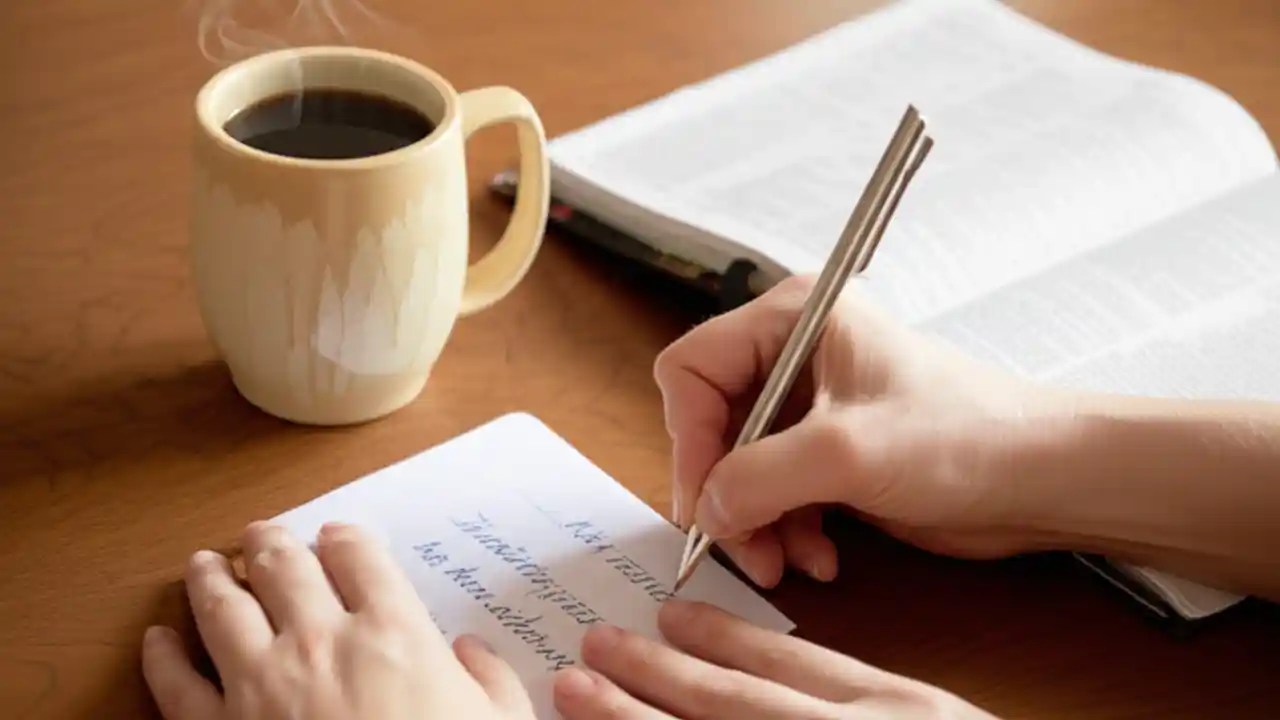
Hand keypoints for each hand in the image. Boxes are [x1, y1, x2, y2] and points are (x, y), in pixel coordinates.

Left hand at [141, 521, 533, 719]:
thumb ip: (489, 679)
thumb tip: (472, 652)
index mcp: (393, 630)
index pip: (358, 555)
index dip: (343, 538)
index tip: (335, 537)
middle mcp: (320, 641)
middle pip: (284, 565)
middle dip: (270, 542)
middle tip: (262, 535)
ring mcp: (261, 684)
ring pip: (222, 605)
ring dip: (212, 577)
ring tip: (205, 563)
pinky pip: (176, 683)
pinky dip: (162, 655)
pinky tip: (158, 640)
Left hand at [552, 598, 996, 719]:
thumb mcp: (930, 714)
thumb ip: (849, 690)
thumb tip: (764, 670)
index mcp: (891, 712)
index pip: (787, 667)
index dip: (719, 638)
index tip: (667, 614)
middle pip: (734, 710)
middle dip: (652, 680)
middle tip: (589, 650)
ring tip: (578, 693)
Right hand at [655, 275, 1048, 586]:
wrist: (1042, 481)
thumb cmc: (968, 436)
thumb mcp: (847, 453)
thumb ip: (759, 477)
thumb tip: (705, 509)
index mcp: (794, 318)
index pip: (694, 367)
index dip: (689, 436)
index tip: (705, 499)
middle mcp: (794, 354)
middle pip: (711, 423)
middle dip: (726, 492)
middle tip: (741, 546)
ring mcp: (811, 405)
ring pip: (738, 467)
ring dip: (755, 522)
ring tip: (783, 562)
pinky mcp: (828, 450)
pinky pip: (773, 492)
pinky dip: (785, 529)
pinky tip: (819, 555)